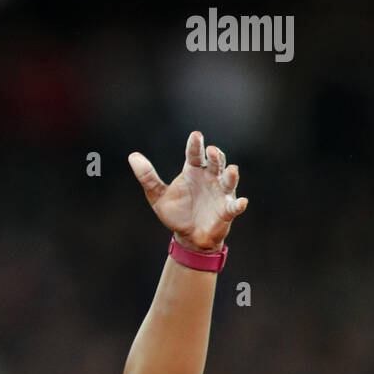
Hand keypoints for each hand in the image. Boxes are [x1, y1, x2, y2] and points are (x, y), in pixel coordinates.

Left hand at [128, 131, 247, 251]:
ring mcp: (220, 193)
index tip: (196, 136)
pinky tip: (241, 202)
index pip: (194, 154)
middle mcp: (210, 178)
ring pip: (228, 179)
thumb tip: (132, 156)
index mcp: (193, 171)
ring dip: (230, 175)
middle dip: (215, 157)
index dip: (195, 145)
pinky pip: (234, 206)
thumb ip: (148, 177)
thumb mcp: (158, 196)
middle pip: (215, 162)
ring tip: (231, 169)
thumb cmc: (177, 213)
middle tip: (211, 152)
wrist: (188, 237)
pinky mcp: (227, 210)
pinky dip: (238, 204)